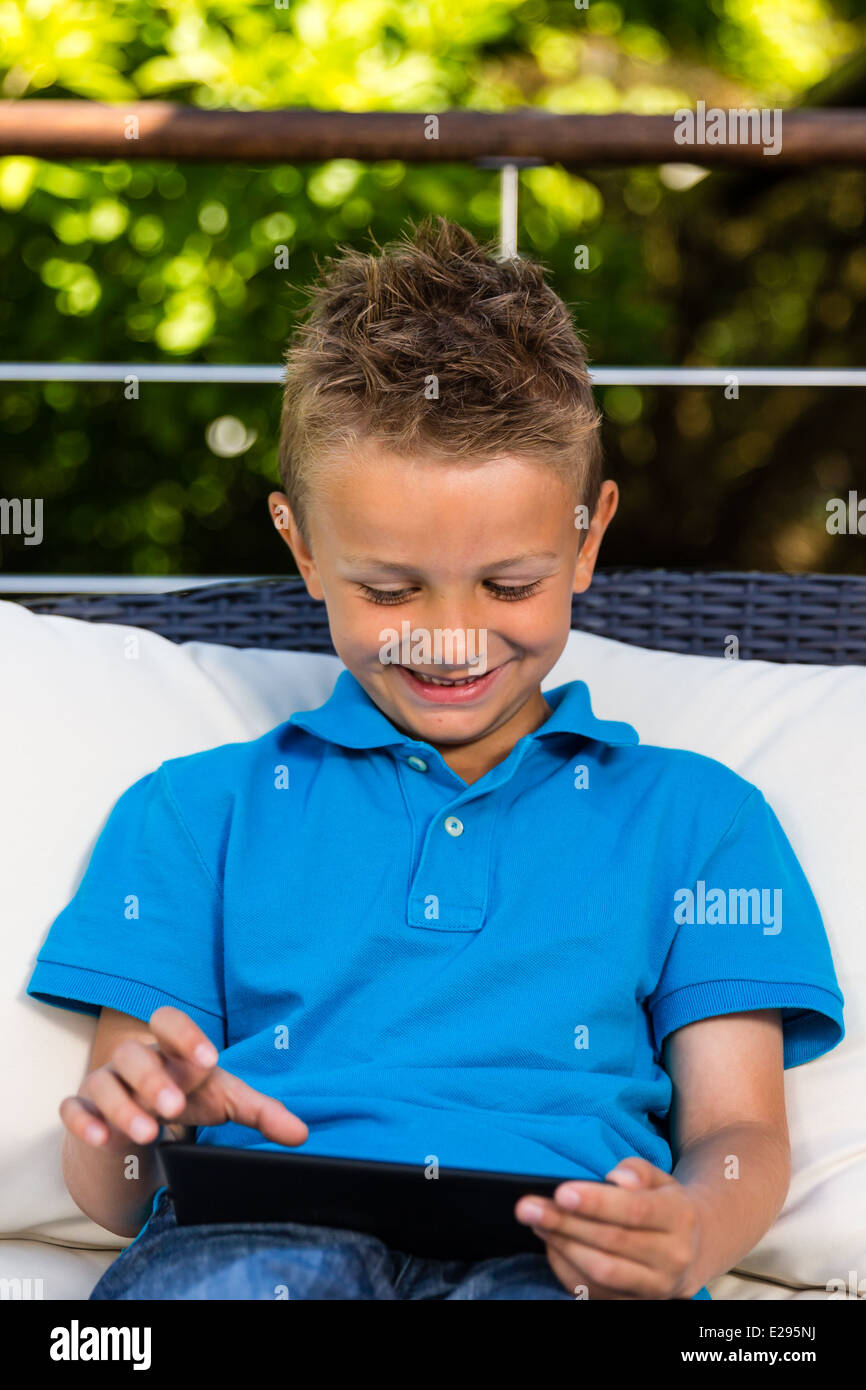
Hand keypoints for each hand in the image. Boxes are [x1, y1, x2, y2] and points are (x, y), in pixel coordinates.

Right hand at [60, 1005, 308, 1153]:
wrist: (145, 1118)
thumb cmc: (189, 1097)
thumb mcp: (225, 1100)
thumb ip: (262, 1113)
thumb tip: (301, 1134)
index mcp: (170, 1048)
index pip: (170, 1022)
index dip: (186, 1035)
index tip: (208, 1058)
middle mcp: (134, 1060)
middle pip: (133, 1054)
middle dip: (153, 1079)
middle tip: (174, 1107)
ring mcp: (105, 1083)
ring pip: (102, 1083)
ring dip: (122, 1107)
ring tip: (147, 1133)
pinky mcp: (83, 1110)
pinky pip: (73, 1109)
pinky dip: (84, 1123)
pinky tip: (101, 1139)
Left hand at [514, 1156, 705, 1298]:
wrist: (692, 1249)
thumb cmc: (665, 1205)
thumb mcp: (661, 1179)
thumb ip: (639, 1170)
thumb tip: (616, 1178)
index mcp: (680, 1218)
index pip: (635, 1210)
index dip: (597, 1203)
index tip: (560, 1192)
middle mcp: (672, 1257)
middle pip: (612, 1242)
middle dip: (565, 1223)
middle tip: (528, 1207)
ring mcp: (656, 1286)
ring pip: (602, 1271)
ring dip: (562, 1246)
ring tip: (536, 1223)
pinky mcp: (637, 1304)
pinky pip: (596, 1292)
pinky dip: (567, 1269)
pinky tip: (551, 1245)